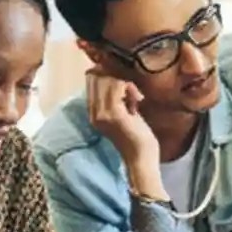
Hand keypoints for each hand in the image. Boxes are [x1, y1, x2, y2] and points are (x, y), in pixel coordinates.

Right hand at [85, 69, 160, 189]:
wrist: (141, 158)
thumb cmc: (137, 137)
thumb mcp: (124, 113)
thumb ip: (117, 98)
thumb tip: (117, 78)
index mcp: (93, 112)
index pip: (91, 79)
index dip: (108, 74)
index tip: (125, 86)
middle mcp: (93, 112)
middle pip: (96, 76)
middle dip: (116, 77)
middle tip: (132, 92)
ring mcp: (102, 113)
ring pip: (107, 79)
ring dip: (125, 83)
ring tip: (135, 98)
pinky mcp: (114, 114)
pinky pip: (118, 86)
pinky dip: (130, 88)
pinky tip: (138, 100)